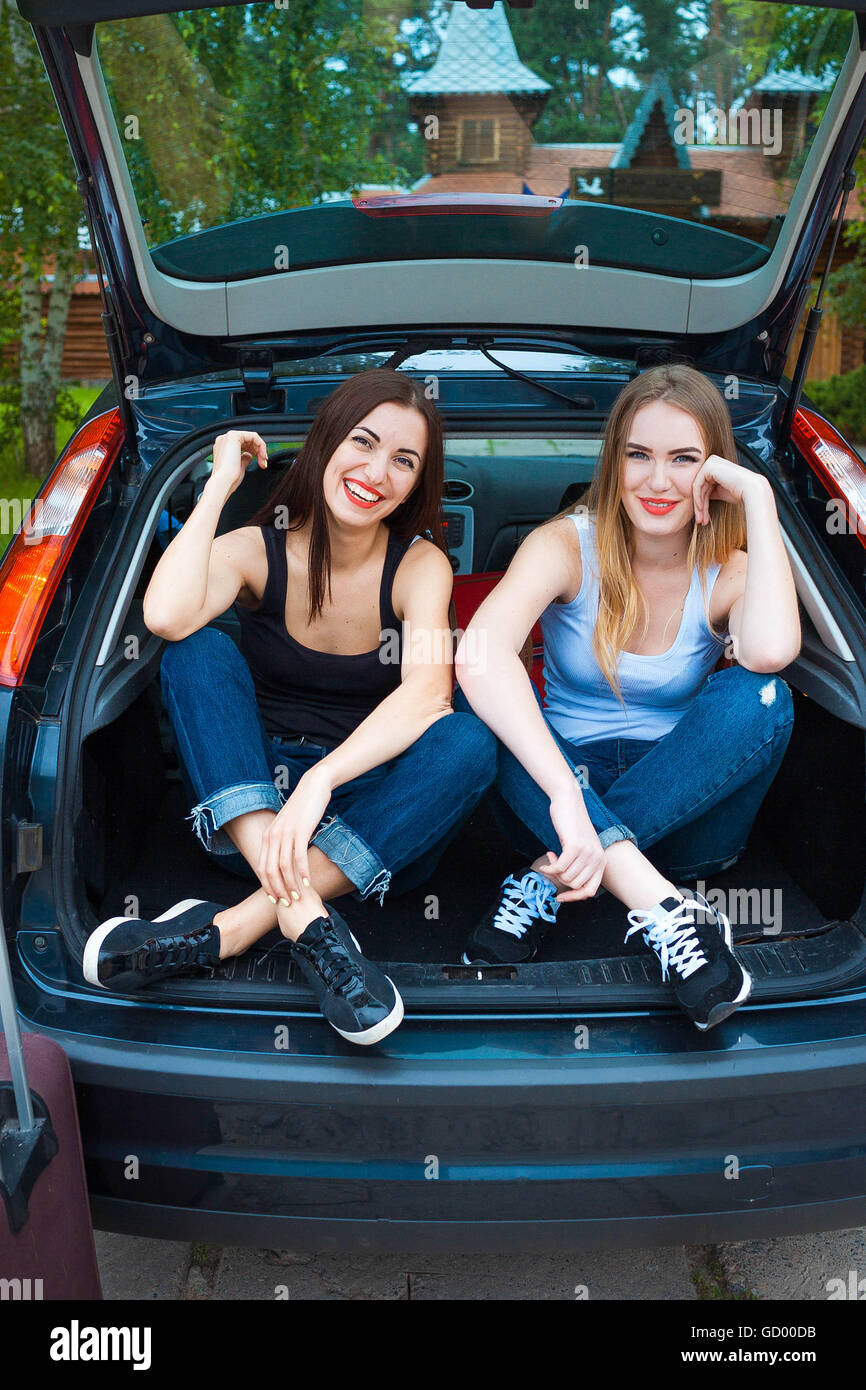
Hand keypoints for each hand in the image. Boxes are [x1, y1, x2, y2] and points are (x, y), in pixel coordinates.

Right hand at [208, 429, 268, 499]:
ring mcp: (228, 437)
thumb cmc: (230, 479)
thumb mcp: (239, 467)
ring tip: (263, 461)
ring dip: (261, 449)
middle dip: (259, 451)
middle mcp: (224, 440)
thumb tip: (249, 455)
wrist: (223, 482)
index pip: (243, 444)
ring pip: (252, 437)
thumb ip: (243, 459)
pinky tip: (262, 456)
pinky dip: (261, 445)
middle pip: (248, 440)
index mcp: (223, 447)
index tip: (262, 463)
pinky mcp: (234, 436)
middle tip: (264, 463)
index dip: (255, 452)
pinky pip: (253, 436)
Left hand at [256, 765, 332, 904]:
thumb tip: (283, 861)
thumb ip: (282, 842)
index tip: (275, 899)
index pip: (261, 868)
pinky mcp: (300, 832)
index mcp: (267, 837)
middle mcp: (273, 836)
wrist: (312, 788)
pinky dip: (302, 872)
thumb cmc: (302, 810)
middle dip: (277, 890)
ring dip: (290, 885)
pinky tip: (308, 882)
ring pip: (283, 867)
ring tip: (298, 897)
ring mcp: (286, 834)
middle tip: (287, 903)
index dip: (267, 886)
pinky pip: (299, 857)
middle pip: (270, 871)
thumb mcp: (287, 827)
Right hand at [543, 784, 605, 901]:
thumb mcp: (582, 848)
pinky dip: (549, 866)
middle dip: (560, 879)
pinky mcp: (575, 846)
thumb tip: (569, 888)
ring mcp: (588, 852)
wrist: (569, 801)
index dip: (573, 897)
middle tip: (554, 865)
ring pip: (566, 877)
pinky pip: (559, 867)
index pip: (589, 891)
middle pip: (575, 885)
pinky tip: (547, 856)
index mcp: (601, 861)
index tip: (559, 897)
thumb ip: (581, 866)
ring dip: (554, 870)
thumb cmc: (572, 825)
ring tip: (552, 856)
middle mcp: (598, 858)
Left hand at [692, 454, 763, 523]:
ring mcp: (710, 463)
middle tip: (701, 521)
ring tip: (701, 520)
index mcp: (716, 466)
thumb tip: (698, 500)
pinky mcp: (708, 467)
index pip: (704, 487)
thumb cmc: (740, 492)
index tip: (704, 519)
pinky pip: (697, 485)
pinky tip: (701, 509)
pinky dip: (698, 498)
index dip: (702, 504)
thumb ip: (710, 492)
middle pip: (700, 488)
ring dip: (699, 506)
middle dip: (700, 507)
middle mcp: (712, 462)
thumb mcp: (720, 492)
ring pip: (697, 488)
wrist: (752, 490)